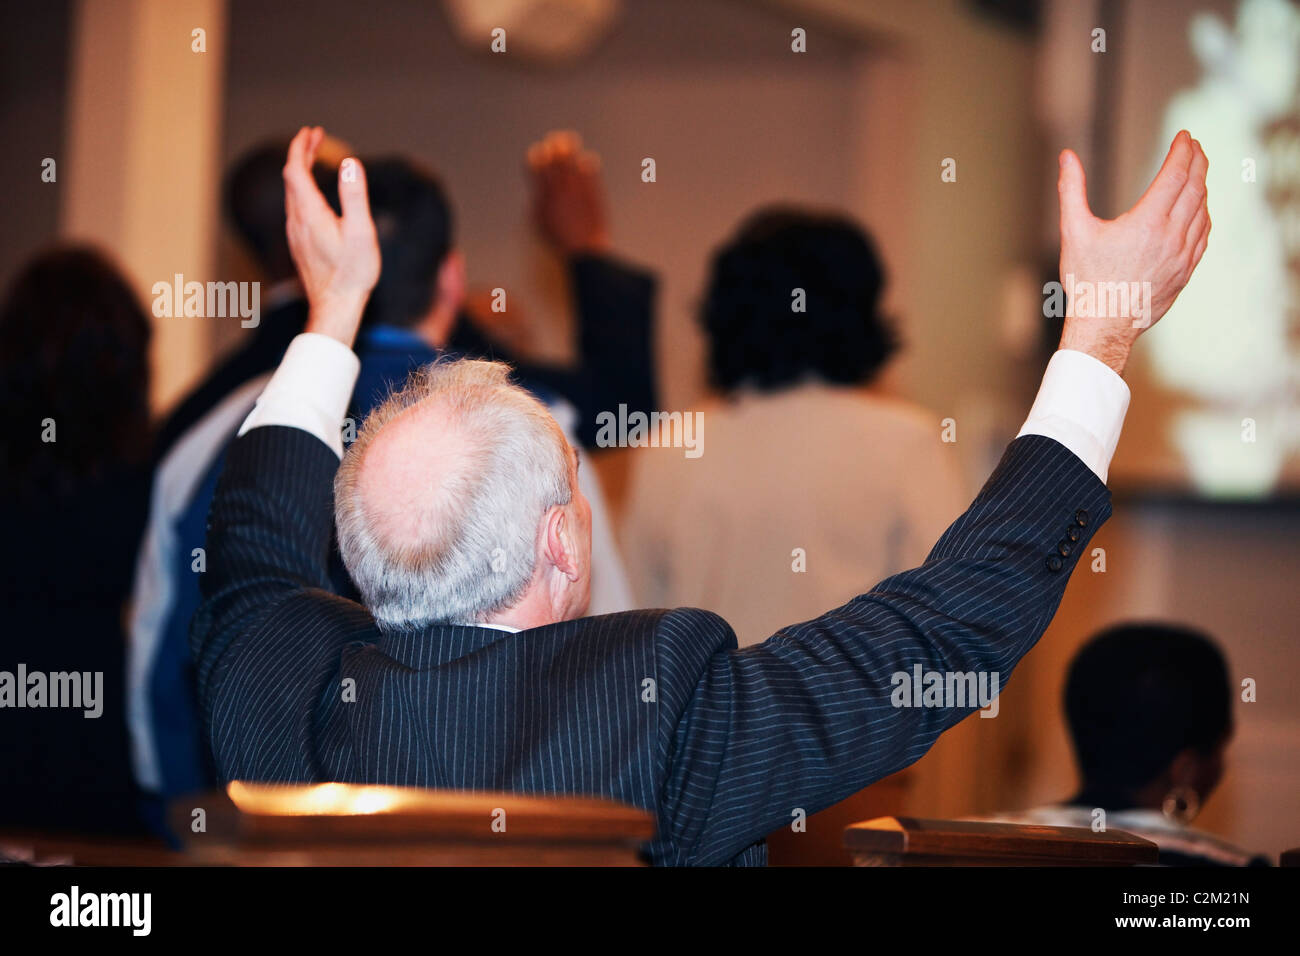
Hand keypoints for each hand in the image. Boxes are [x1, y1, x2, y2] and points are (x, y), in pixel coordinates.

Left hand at [283, 126, 379, 346]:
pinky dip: (302, 192)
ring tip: (314, 161)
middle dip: (301, 155)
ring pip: (291, 194)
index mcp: (310, 213)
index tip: (311, 132)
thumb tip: (350, 164)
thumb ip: (355, 196)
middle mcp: (297, 221)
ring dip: (301, 174)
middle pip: (291, 179)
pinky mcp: (299, 246)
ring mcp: (295, 235)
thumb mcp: (361, 233)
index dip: (301, 148)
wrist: (336, 308)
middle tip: (315, 138)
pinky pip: (295, 209)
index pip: (295, 170)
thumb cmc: (352, 274)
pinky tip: (314, 197)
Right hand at [527, 130, 609, 255]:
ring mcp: (578, 192)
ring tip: (570, 139)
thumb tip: (537, 190)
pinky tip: (588, 158)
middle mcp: (560, 191)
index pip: (538, 170)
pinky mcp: (593, 195)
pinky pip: (591, 174)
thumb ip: (538, 203)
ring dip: (570, 149)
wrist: (584, 250)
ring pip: (573, 164)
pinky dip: (588, 164)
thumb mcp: (541, 223)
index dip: (537, 157)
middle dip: (554, 148)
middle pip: (556, 163)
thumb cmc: (561, 239)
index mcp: (545, 197)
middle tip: (555, 138)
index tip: (538, 150)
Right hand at [1056, 129, 1209, 374]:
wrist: (1104, 326)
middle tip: (1194, 146)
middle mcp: (1171, 236)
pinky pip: (1203, 234)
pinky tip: (1198, 208)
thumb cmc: (1086, 281)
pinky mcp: (1185, 271)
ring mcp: (1183, 255)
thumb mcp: (1073, 231)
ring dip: (1201, 185)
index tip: (1185, 136)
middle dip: (1197, 161)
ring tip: (1196, 172)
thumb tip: (1066, 157)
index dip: (1183, 150)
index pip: (1176, 173)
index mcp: (1147, 222)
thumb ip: (1072, 189)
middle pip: (1195, 187)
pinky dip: (1204, 214)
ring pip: (1203, 210)